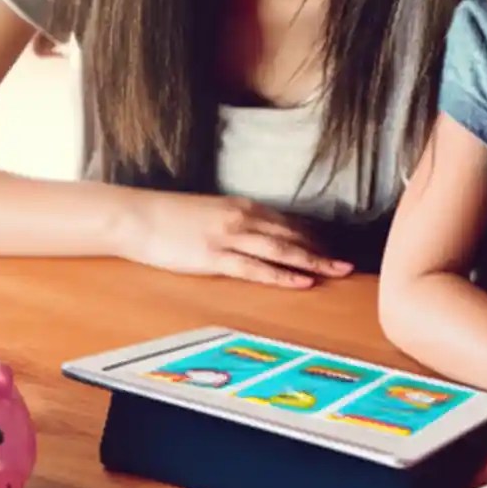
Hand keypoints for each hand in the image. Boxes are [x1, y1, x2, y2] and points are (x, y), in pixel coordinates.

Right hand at [117, 192, 352, 287]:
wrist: (136, 216)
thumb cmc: (167, 217)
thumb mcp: (209, 213)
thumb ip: (234, 222)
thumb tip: (254, 236)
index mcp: (242, 206)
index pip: (288, 223)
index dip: (314, 237)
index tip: (334, 249)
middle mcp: (242, 218)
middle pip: (293, 236)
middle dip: (323, 250)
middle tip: (351, 264)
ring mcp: (230, 237)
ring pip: (282, 251)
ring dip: (314, 262)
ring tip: (339, 273)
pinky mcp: (216, 257)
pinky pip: (256, 268)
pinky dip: (283, 275)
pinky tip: (303, 281)